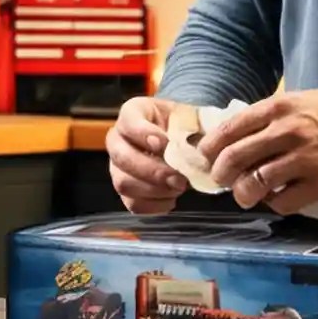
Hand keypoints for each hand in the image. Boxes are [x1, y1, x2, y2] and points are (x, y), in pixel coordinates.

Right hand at [106, 96, 190, 214]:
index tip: (165, 144)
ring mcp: (117, 165)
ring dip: (154, 190)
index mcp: (132, 113)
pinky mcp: (125, 188)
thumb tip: (200, 148)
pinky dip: (154, 205)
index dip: (143, 133)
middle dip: (152, 171)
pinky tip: (172, 198)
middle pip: (122, 158)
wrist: (184, 138)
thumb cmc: (185, 124)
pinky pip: (131, 203)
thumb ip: (194, 127)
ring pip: (123, 183)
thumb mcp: (191, 116)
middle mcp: (117, 139)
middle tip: (179, 179)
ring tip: (178, 188)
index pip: (129, 121)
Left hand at [197, 90, 317, 214]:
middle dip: (220, 174)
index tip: (206, 157)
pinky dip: (274, 204)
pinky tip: (276, 199)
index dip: (211, 146)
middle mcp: (287, 131)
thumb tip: (233, 137)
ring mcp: (304, 158)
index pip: (231, 128)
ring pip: (255, 183)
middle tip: (221, 180)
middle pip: (235, 157)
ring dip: (244, 194)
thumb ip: (268, 117)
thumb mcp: (299, 101)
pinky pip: (283, 202)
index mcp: (279, 107)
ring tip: (246, 195)